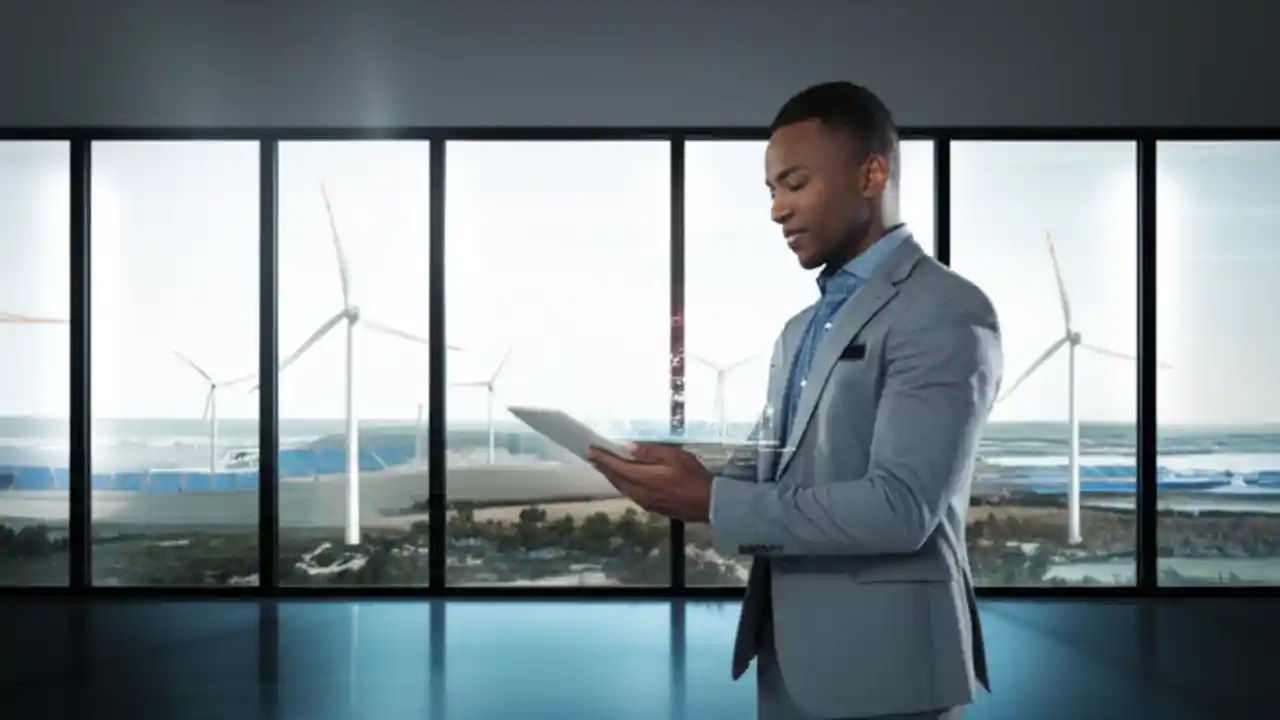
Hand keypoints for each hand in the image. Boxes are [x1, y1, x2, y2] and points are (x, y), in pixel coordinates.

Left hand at [585, 443, 713, 522]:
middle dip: (603, 467)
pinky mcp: (651, 508)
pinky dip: (621, 484)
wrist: (710, 503)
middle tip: (592, 457)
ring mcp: (645, 502)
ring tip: (603, 466)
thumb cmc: (694, 477)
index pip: (618, 467)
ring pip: (622, 488)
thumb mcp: (676, 457)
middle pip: (616, 479)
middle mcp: (640, 493)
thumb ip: (651, 451)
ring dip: (611, 476)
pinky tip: (622, 479)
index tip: (589, 450)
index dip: (603, 458)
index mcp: (645, 479)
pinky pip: (630, 493)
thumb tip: (627, 448)